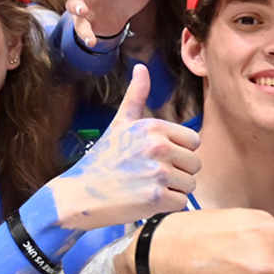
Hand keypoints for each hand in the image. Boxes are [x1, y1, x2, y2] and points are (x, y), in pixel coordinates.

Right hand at [48, 65, 200, 228]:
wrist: (79, 195)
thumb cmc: (103, 159)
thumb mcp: (120, 123)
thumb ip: (136, 96)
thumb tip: (141, 67)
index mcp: (154, 127)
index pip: (194, 141)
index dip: (179, 152)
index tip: (155, 157)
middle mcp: (158, 147)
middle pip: (195, 164)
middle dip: (177, 172)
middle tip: (149, 175)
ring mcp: (157, 173)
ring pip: (190, 185)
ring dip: (172, 190)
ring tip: (146, 186)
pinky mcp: (156, 198)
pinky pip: (181, 202)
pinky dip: (167, 205)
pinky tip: (146, 200)